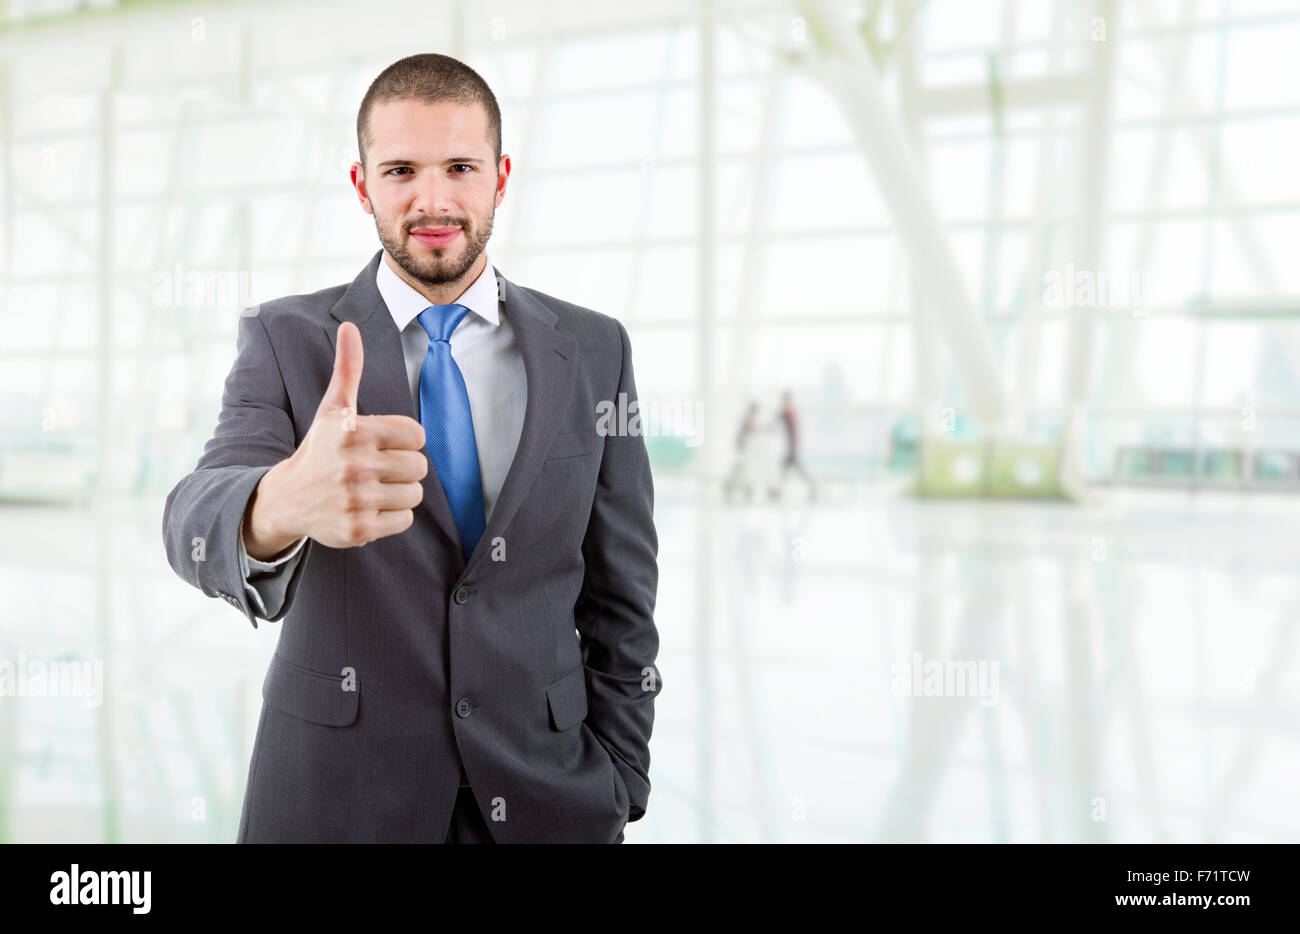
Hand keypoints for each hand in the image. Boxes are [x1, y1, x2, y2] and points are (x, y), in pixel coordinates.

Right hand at [244, 321, 427, 555]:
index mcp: (353, 432)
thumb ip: (348, 369)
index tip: (383, 444)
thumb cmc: (320, 449)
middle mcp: (353, 466)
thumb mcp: (332, 409)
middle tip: (377, 468)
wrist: (287, 499)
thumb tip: (350, 326)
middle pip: (419, 466)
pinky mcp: (358, 530)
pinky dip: (392, 516)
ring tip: (373, 488)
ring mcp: (355, 500)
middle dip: (404, 467)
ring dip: (400, 492)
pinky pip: (404, 520)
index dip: (405, 440)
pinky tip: (369, 507)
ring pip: (415, 494)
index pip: (417, 436)